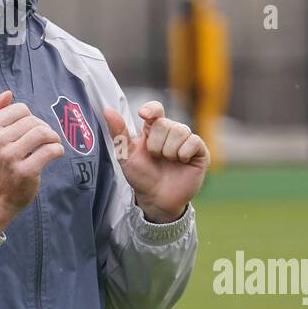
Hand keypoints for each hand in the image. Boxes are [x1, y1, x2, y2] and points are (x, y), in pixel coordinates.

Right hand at [0, 90, 64, 233]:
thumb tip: (8, 93)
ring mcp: (10, 157)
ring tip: (52, 144)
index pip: (20, 109)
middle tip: (45, 139)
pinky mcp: (25, 172)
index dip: (30, 117)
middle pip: (33, 121)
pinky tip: (55, 153)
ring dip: (53, 137)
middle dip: (44, 128)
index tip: (31, 129)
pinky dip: (58, 150)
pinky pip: (50, 151)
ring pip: (42, 133)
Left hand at [102, 101, 208, 223]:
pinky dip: (183, 153)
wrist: (157, 199)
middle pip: (165, 123)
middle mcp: (171, 131)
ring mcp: (186, 140)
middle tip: (156, 158)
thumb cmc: (141, 176)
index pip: (156, 109)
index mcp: (153, 129)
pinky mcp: (199, 151)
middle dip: (156, 145)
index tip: (144, 115)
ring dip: (168, 151)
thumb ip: (118, 133)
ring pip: (180, 131)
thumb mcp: (126, 155)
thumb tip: (108, 110)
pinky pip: (193, 141)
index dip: (151, 109)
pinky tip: (182, 162)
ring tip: (168, 161)